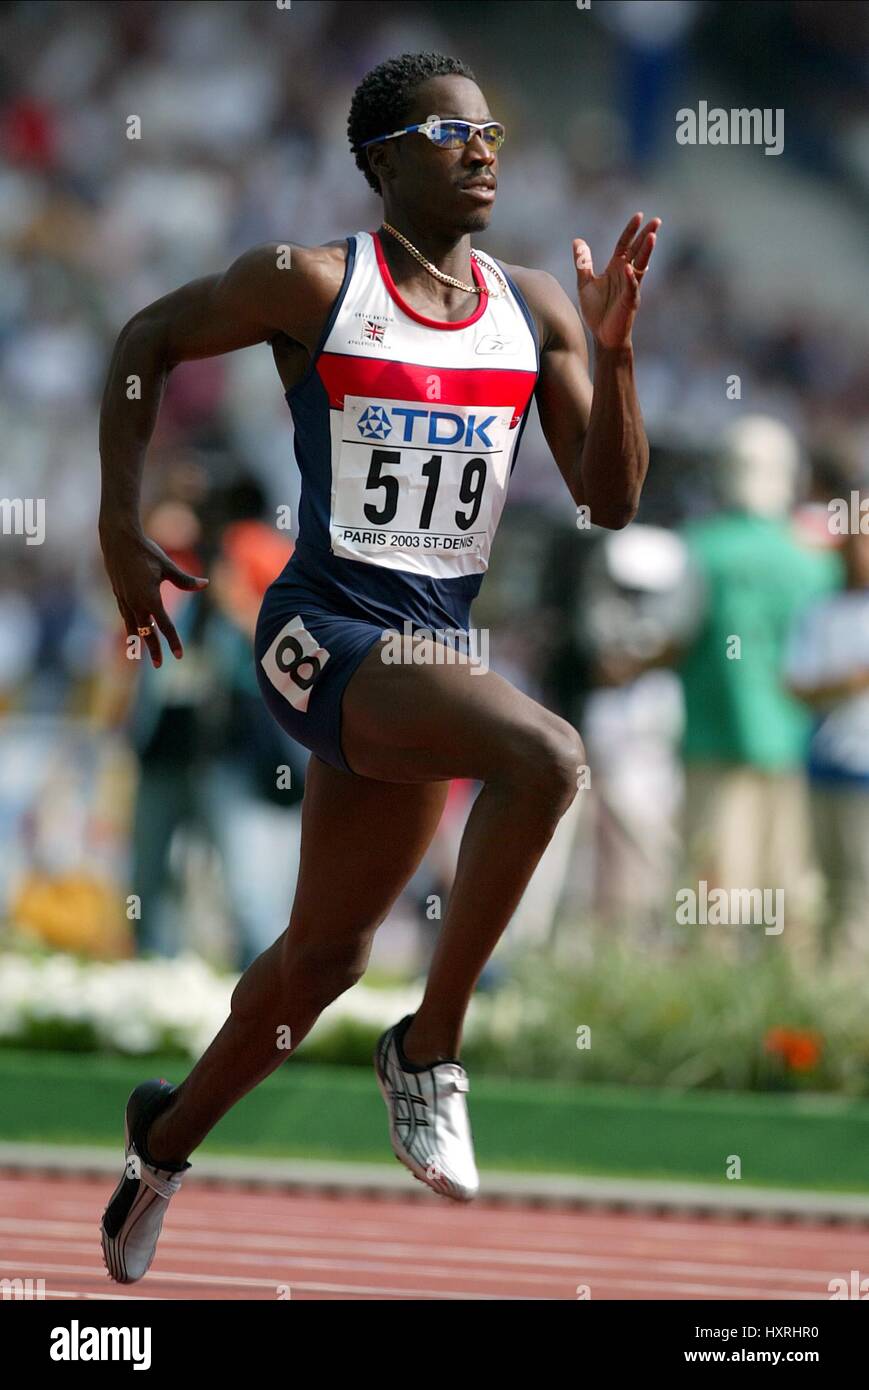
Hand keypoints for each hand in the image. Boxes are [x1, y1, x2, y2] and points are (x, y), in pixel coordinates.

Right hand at [100, 525, 207, 666]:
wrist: (118, 539)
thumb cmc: (145, 550)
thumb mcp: (168, 566)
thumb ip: (185, 580)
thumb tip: (205, 584)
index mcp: (150, 598)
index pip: (165, 626)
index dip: (173, 641)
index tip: (179, 655)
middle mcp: (135, 603)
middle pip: (146, 631)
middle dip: (153, 649)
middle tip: (159, 665)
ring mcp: (124, 599)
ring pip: (132, 626)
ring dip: (138, 640)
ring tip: (139, 654)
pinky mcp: (118, 594)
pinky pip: (125, 615)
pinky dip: (129, 626)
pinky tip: (132, 630)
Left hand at [574, 212, 660, 349]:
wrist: (603, 335)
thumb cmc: (597, 311)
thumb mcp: (585, 283)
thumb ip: (583, 263)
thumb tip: (577, 241)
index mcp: (616, 268)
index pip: (625, 245)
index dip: (631, 231)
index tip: (639, 216)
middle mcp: (626, 275)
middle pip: (638, 251)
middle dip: (646, 236)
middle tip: (656, 221)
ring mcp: (631, 287)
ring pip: (640, 266)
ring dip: (646, 252)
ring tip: (652, 237)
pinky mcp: (630, 301)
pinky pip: (632, 288)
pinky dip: (631, 279)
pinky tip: (630, 269)